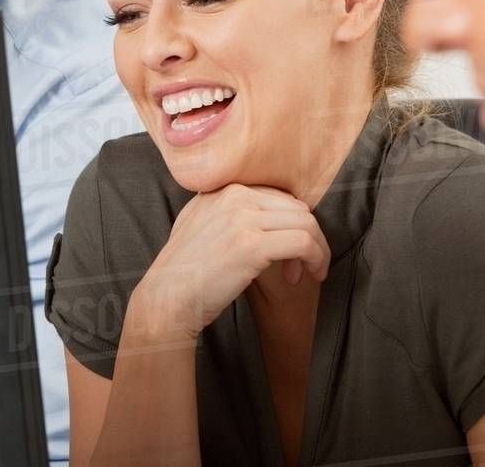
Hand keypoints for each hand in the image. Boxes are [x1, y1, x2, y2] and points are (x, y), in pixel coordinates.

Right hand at [132, 184, 330, 341]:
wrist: (167, 296)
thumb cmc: (186, 271)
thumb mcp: (200, 224)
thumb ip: (226, 211)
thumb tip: (265, 215)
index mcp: (223, 188)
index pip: (278, 196)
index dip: (290, 224)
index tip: (287, 250)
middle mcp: (234, 195)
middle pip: (296, 208)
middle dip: (307, 236)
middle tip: (299, 266)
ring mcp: (242, 218)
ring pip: (305, 223)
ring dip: (316, 249)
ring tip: (308, 273)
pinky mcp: (252, 245)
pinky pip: (303, 243)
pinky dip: (315, 259)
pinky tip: (305, 277)